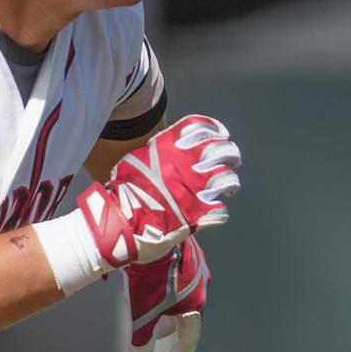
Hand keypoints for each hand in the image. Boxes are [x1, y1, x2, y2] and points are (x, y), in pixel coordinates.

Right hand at [77, 116, 239, 266]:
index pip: (203, 129)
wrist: (119, 223)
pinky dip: (219, 211)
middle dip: (231, 154)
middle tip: (232, 161)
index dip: (216, 130)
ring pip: (228, 180)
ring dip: (230, 183)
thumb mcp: (136, 160)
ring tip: (228, 189)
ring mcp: (194, 191)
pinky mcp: (198, 216)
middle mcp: (187, 166)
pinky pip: (221, 211)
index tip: (220, 135)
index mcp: (171, 149)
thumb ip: (156, 151)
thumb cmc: (122, 192)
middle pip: (222, 151)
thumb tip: (167, 146)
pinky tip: (212, 211)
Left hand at [127, 237, 207, 351]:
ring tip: (152, 306)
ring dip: (168, 304)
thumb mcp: (141, 314)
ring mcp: (196, 267)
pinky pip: (178, 275)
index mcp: (193, 307)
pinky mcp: (187, 250)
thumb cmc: (148, 278)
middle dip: (169, 326)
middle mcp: (200, 288)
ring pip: (182, 293)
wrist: (152, 233)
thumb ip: (141, 341)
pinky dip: (167, 284)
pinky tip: (153, 280)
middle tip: (156, 333)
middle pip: (185, 315)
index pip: (189, 337)